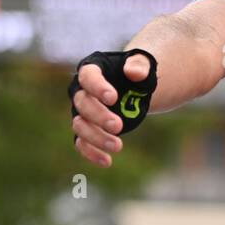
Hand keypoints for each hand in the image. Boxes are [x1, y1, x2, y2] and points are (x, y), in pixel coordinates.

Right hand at [70, 52, 151, 167]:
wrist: (137, 86)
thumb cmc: (138, 71)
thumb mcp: (144, 63)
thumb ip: (140, 64)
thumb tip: (134, 72)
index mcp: (93, 69)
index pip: (88, 76)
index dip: (97, 87)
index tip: (113, 98)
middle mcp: (82, 91)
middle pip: (82, 104)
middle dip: (98, 116)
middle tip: (118, 126)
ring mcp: (83, 112)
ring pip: (80, 126)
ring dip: (96, 137)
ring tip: (118, 146)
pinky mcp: (88, 129)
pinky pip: (81, 143)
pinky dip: (91, 153)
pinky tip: (107, 161)